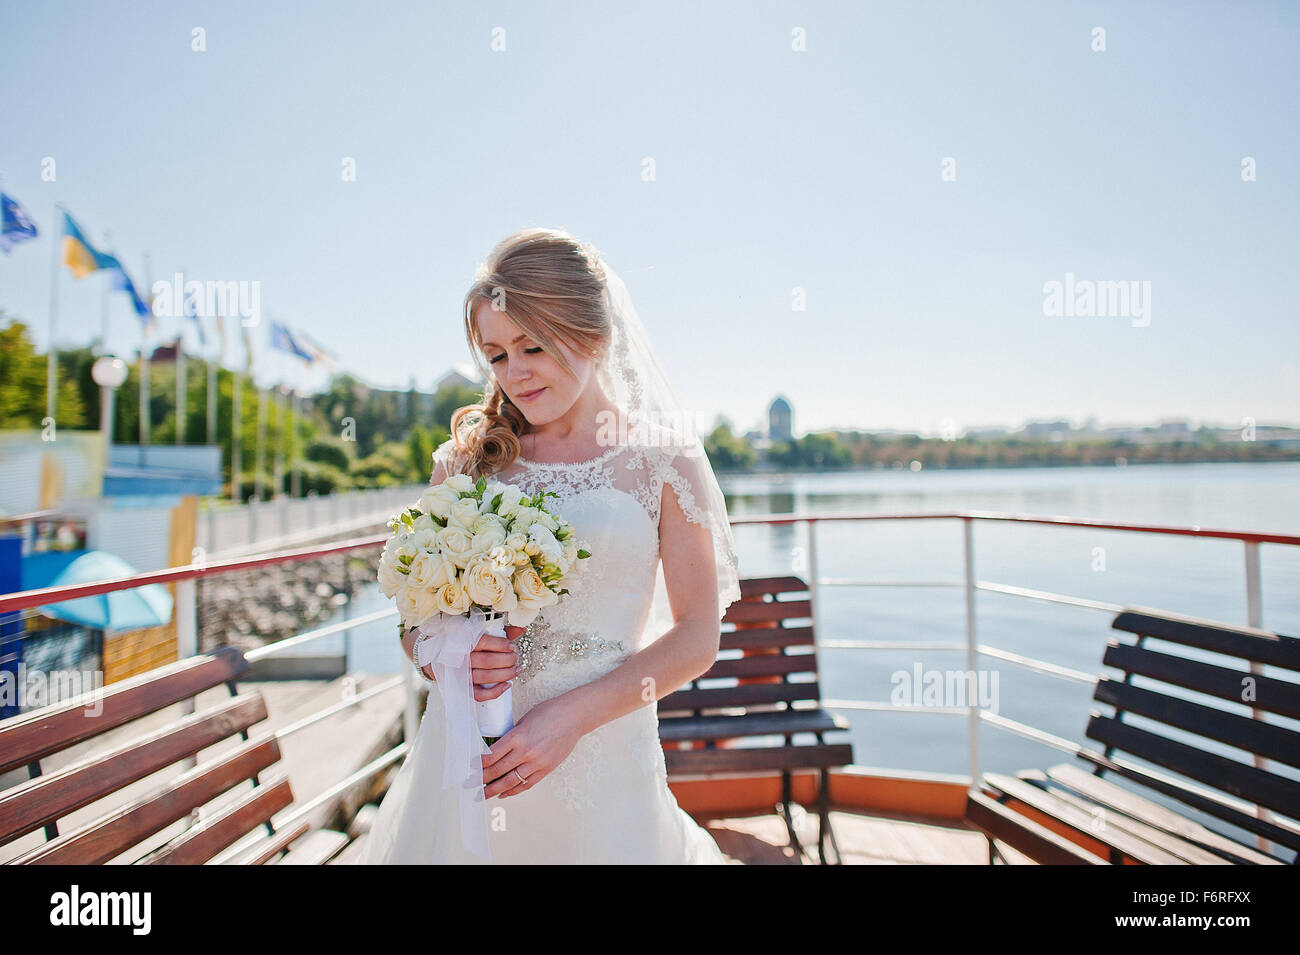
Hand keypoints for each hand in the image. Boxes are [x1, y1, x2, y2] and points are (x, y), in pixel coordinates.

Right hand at [403, 623, 525, 700]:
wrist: (433, 655)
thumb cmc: (459, 641)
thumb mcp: (475, 631)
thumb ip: (499, 630)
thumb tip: (521, 628)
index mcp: (461, 641)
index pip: (484, 642)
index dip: (502, 645)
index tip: (512, 646)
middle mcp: (460, 658)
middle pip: (488, 661)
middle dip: (507, 660)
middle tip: (516, 658)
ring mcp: (460, 675)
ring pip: (486, 677)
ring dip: (506, 674)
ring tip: (516, 669)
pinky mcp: (461, 688)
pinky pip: (479, 695)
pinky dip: (495, 692)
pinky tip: (507, 685)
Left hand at [480, 694, 588, 798]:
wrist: (574, 717)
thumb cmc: (551, 712)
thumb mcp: (525, 720)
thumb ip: (512, 735)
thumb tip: (498, 749)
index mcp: (518, 736)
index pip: (491, 755)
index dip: (479, 764)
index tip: (470, 768)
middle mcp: (526, 751)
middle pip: (498, 770)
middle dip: (482, 779)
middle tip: (470, 785)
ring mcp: (537, 762)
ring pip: (511, 782)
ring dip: (495, 790)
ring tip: (484, 794)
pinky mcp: (546, 769)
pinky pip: (527, 784)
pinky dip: (514, 790)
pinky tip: (504, 793)